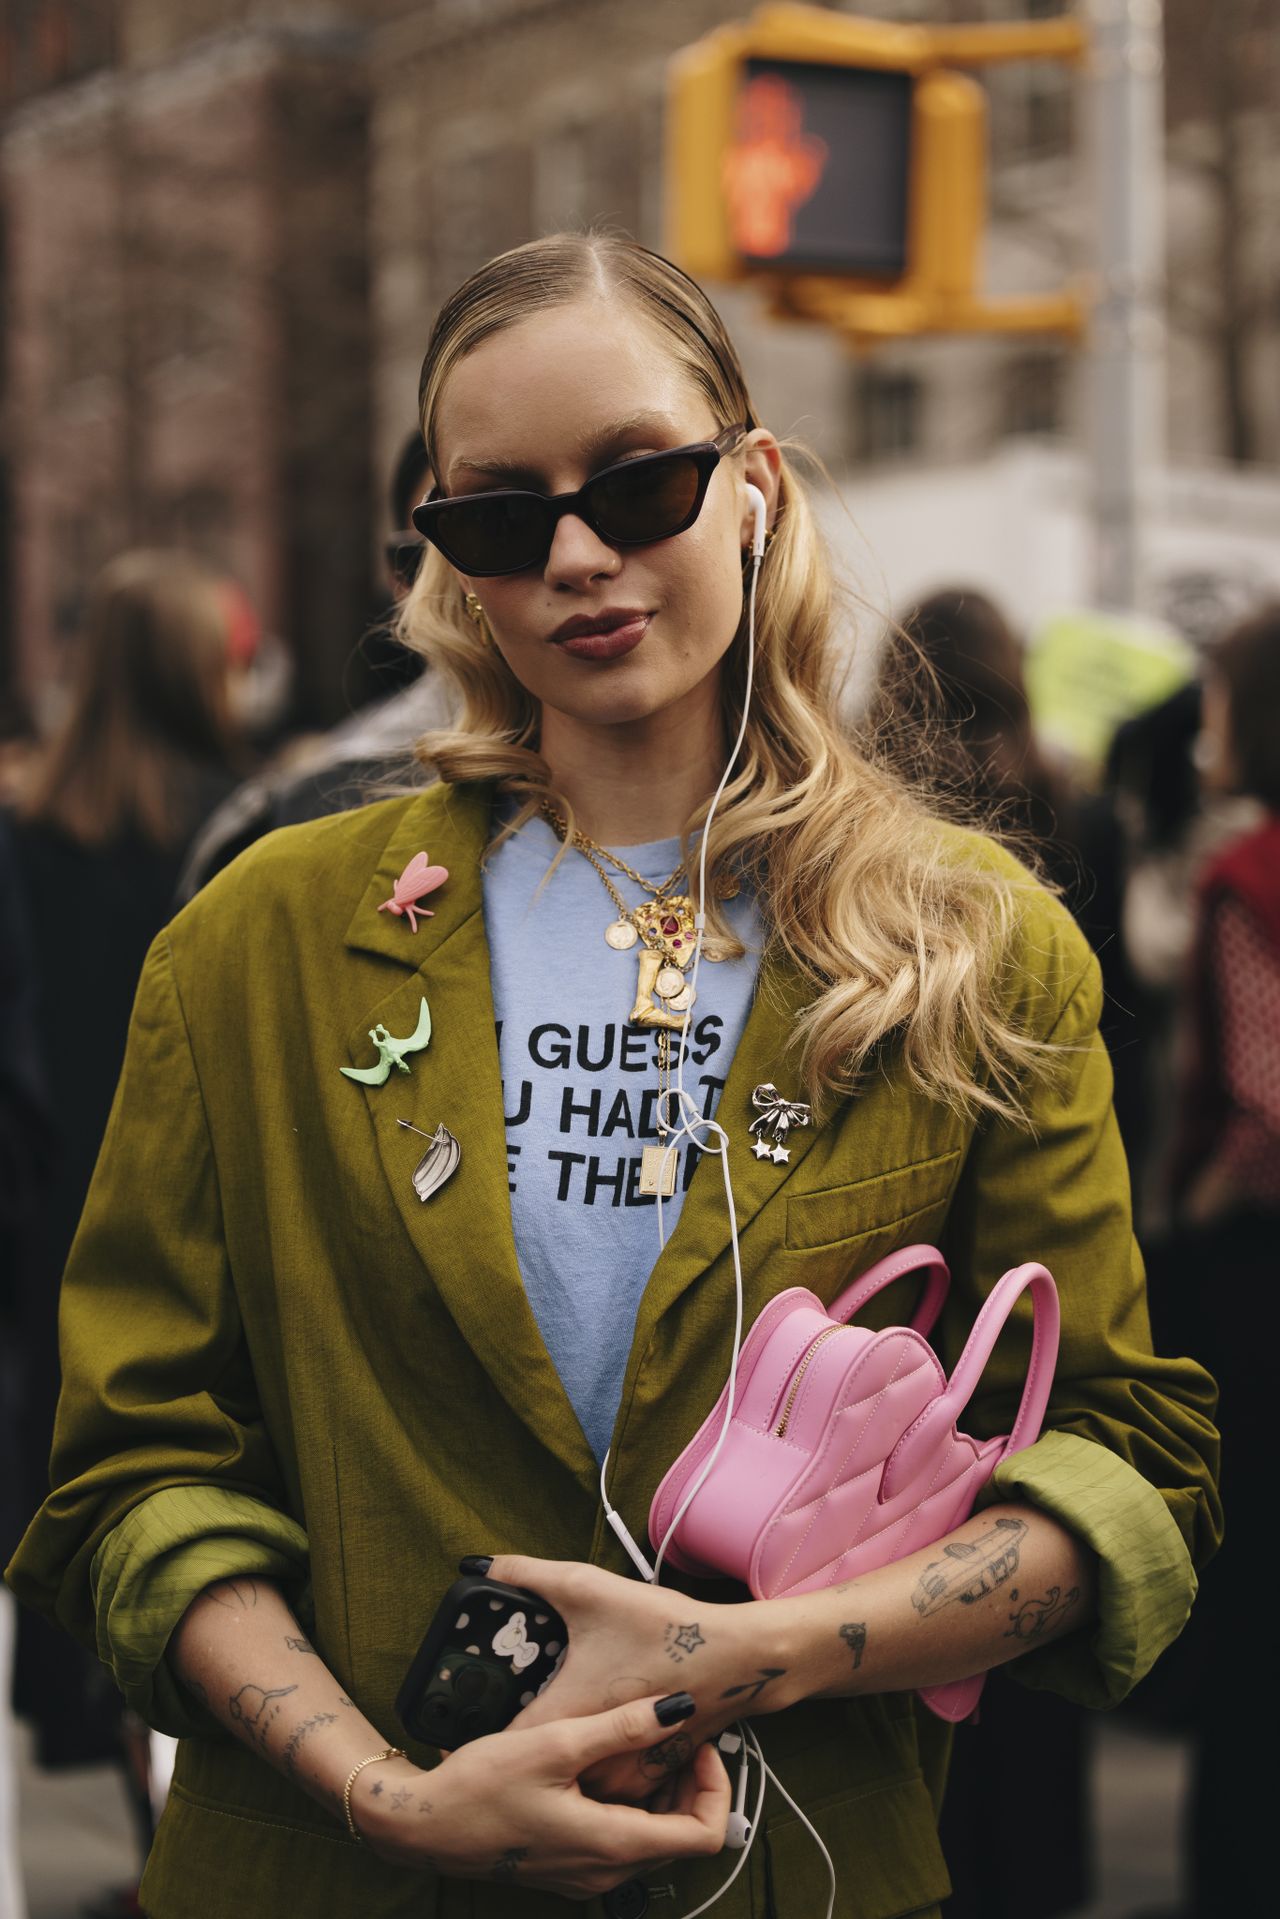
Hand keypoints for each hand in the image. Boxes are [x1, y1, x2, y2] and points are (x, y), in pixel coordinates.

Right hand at [355, 1695, 729, 1897]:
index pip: (705, 1836)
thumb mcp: (556, 1744)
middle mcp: (608, 1871)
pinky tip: (600, 1761)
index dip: (716, 1787)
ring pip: (651, 1835)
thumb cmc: (481, 1787)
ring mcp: (587, 1874)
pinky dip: (626, 1801)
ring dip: (655, 1789)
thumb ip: (622, 1727)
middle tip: (668, 1730)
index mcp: (614, 1845)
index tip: (695, 1742)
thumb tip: (679, 1709)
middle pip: (681, 1834)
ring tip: (633, 1737)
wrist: (422, 1826)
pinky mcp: (568, 1865)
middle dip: (686, 1781)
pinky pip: (619, 1838)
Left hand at [485, 1554, 790, 1803]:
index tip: (453, 1726)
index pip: (494, 1745)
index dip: (466, 1737)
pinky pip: (603, 1785)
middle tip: (500, 1720)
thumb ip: (528, 1573)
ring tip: (544, 1733)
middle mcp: (589, 1763)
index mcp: (563, 1721)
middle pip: (530, 1766)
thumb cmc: (665, 1630)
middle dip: (514, 1745)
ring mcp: (619, 1779)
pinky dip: (595, 1767)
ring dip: (557, 1762)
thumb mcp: (588, 1588)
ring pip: (568, 1782)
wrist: (736, 1660)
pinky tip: (593, 1738)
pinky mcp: (643, 1780)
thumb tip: (480, 1564)